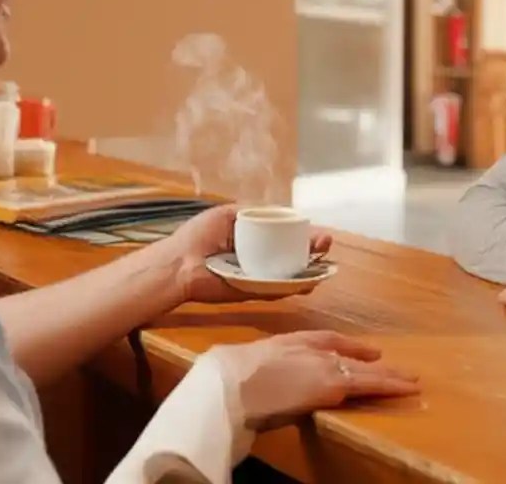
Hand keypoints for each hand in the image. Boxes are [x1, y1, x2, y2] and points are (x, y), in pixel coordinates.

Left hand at [158, 205, 332, 303]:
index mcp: (251, 239)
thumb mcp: (226, 216)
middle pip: (291, 255)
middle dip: (312, 250)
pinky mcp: (253, 293)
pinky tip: (309, 281)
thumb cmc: (198, 238)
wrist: (179, 265)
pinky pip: (278, 290)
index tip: (316, 231)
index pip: (283, 235)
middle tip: (326, 244)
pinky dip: (295, 287)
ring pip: (290, 274)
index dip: (302, 233)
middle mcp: (258, 259)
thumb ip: (249, 214)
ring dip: (309, 270)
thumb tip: (273, 212)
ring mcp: (257, 277)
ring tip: (324, 263)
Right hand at [210, 331, 419, 430]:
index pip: (328, 340)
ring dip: (390, 377)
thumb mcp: (248, 362)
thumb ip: (265, 366)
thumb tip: (263, 378)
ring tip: (412, 381)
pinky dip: (388, 386)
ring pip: (365, 372)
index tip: (367, 352)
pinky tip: (405, 389)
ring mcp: (324, 366)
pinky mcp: (332, 385)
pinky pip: (367, 386)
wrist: (231, 383)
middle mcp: (312, 350)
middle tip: (398, 368)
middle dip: (374, 363)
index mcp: (292, 341)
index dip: (349, 348)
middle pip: (350, 355)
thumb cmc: (230, 376)